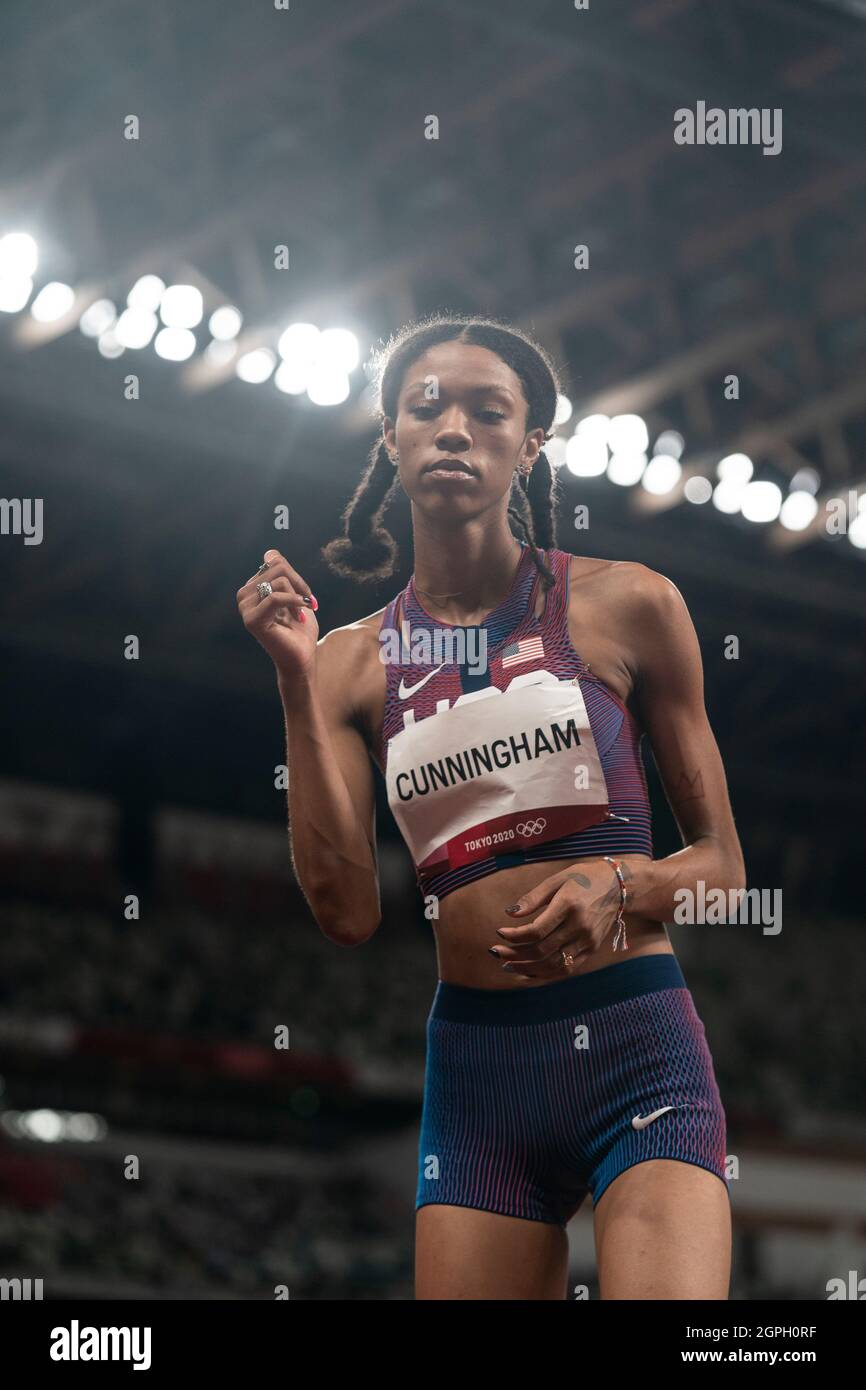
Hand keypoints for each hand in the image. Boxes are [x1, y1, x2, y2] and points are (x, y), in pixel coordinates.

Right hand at [236, 549, 318, 678]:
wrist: (302, 656)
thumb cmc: (300, 627)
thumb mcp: (295, 592)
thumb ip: (283, 573)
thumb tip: (270, 553)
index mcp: (253, 587)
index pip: (273, 560)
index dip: (294, 574)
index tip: (304, 594)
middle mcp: (245, 595)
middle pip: (278, 567)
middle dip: (299, 584)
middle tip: (306, 604)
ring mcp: (245, 607)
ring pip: (279, 581)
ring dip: (297, 597)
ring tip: (300, 614)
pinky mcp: (251, 620)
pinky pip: (276, 598)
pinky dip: (294, 603)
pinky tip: (300, 615)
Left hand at [491, 857, 630, 978]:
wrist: (618, 887)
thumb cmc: (583, 878)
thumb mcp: (557, 879)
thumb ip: (533, 897)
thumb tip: (510, 913)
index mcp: (568, 905)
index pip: (536, 930)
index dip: (514, 936)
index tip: (499, 932)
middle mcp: (579, 926)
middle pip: (542, 950)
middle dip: (515, 955)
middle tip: (496, 952)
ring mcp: (587, 940)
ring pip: (553, 964)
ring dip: (528, 968)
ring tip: (508, 965)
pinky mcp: (591, 949)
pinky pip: (566, 968)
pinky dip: (545, 973)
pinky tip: (529, 970)